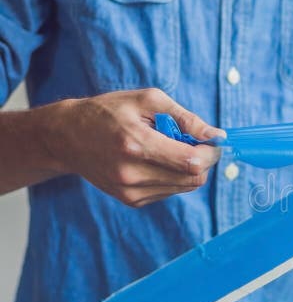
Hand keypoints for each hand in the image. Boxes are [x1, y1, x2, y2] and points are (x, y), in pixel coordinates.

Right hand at [49, 88, 224, 206]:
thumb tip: (216, 136)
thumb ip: (186, 118)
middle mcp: (132, 173)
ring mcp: (130, 191)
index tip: (214, 141)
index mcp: (135, 144)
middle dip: (204, 161)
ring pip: (185, 187)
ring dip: (189, 169)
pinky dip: (174, 176)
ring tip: (172, 148)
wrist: (67, 136)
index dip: (211, 152)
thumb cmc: (109, 111)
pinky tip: (158, 160)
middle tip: (196, 143)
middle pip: (193, 179)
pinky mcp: (131, 200)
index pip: (191, 161)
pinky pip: (170, 191)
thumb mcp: (147, 100)